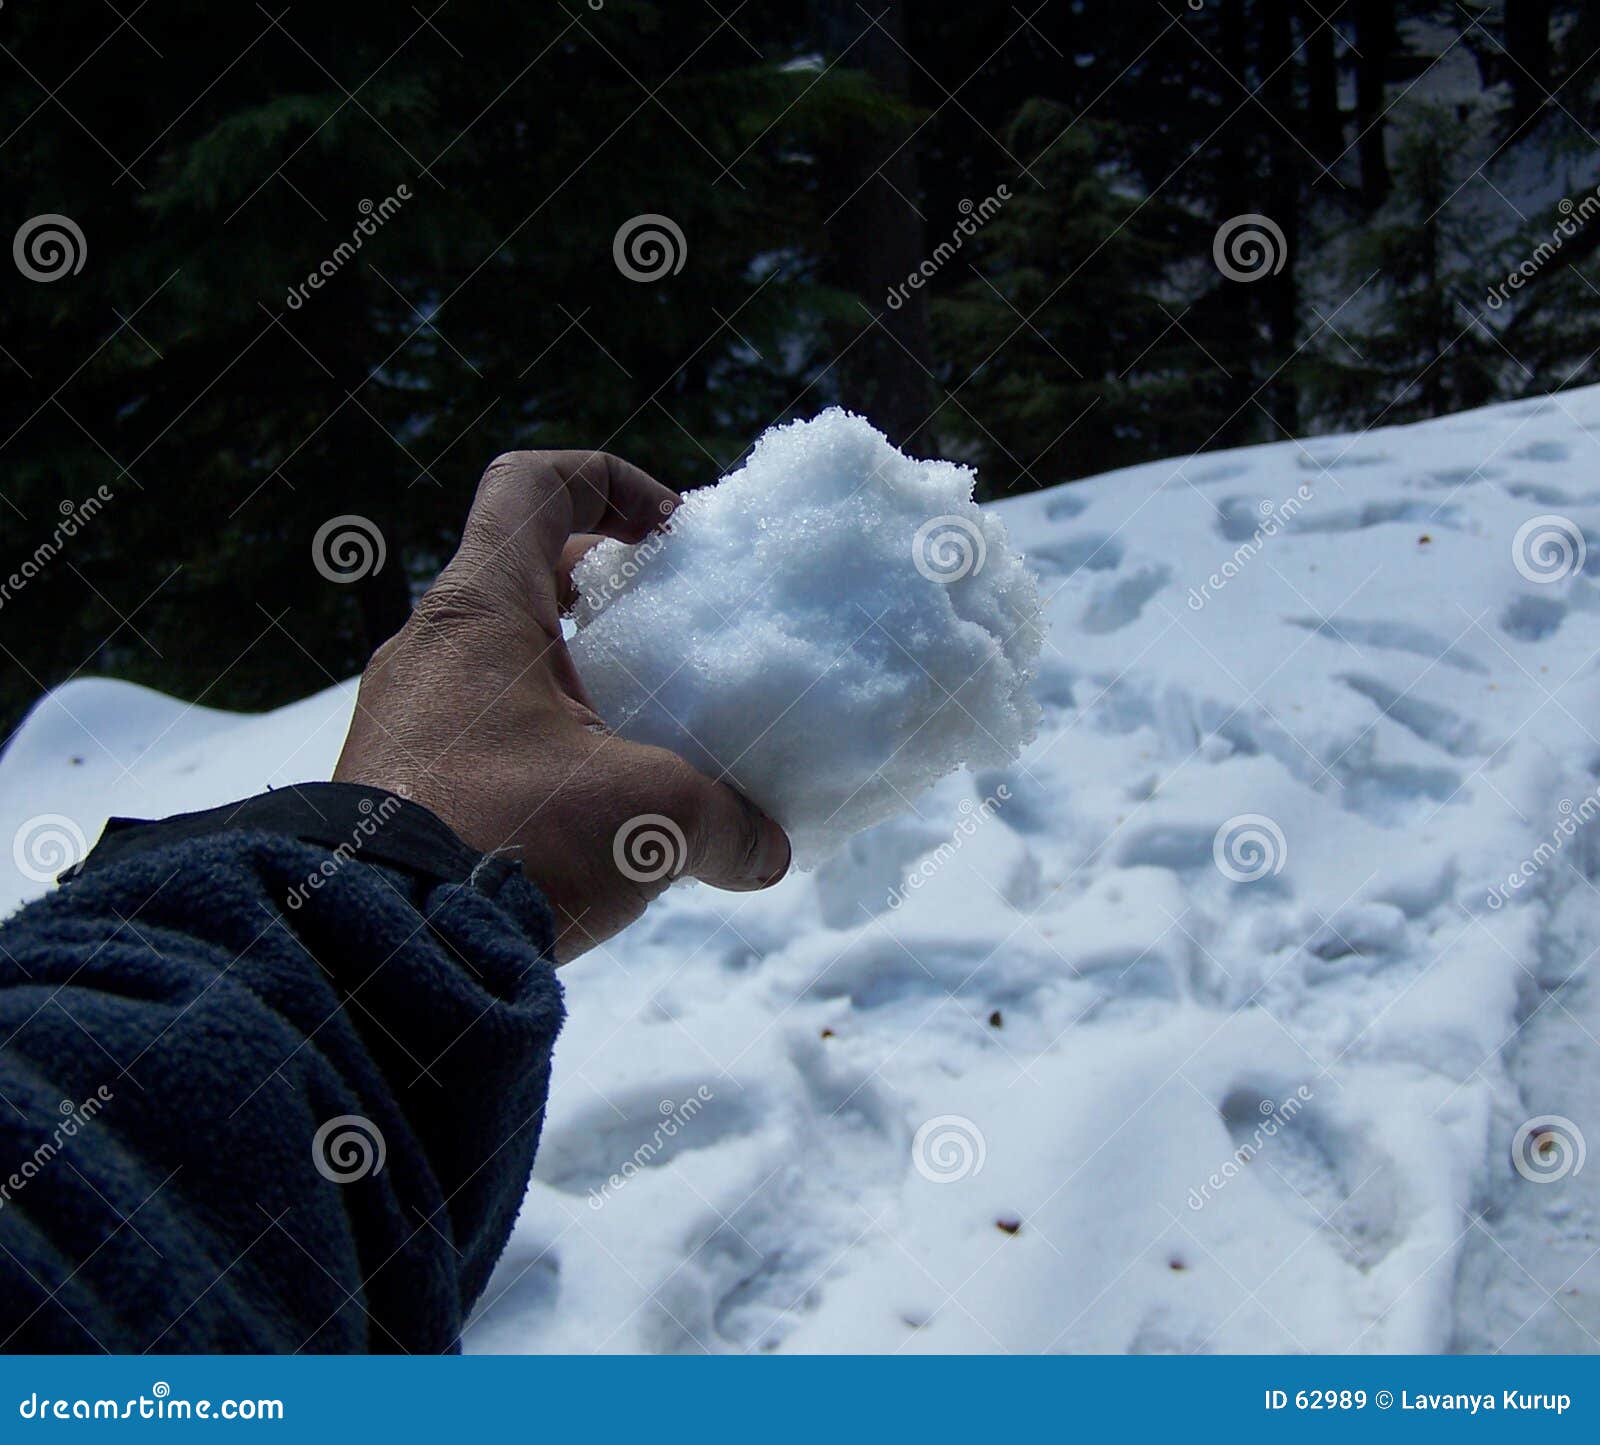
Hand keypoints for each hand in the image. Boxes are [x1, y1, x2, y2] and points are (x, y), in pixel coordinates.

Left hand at [332, 450, 790, 960]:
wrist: (380, 947)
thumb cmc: (513, 838)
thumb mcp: (650, 818)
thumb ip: (728, 821)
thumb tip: (769, 852)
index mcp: (482, 611)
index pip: (535, 486)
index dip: (610, 483)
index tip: (670, 539)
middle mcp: (433, 649)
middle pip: (530, 578)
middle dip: (615, 601)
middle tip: (678, 645)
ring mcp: (409, 718)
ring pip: (508, 665)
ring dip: (583, 685)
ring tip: (650, 741)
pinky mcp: (403, 785)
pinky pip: (486, 734)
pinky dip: (548, 750)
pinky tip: (598, 814)